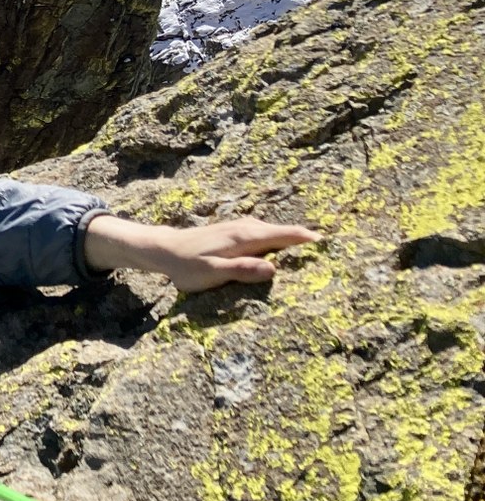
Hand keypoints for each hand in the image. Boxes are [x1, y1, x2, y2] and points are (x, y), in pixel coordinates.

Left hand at [84, 212, 318, 292]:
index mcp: (244, 237)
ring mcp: (241, 228)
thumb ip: (241, 270)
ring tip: (320, 249)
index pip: (283, 235)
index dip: (307, 239)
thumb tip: (273, 270)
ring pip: (275, 232)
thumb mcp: (212, 272)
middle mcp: (246, 228)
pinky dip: (280, 239)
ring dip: (295, 238)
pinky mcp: (236, 233)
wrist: (162, 249)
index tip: (332, 244)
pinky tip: (287, 249)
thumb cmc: (186, 265)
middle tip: (338, 248)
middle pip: (284, 232)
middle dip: (308, 238)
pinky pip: (265, 235)